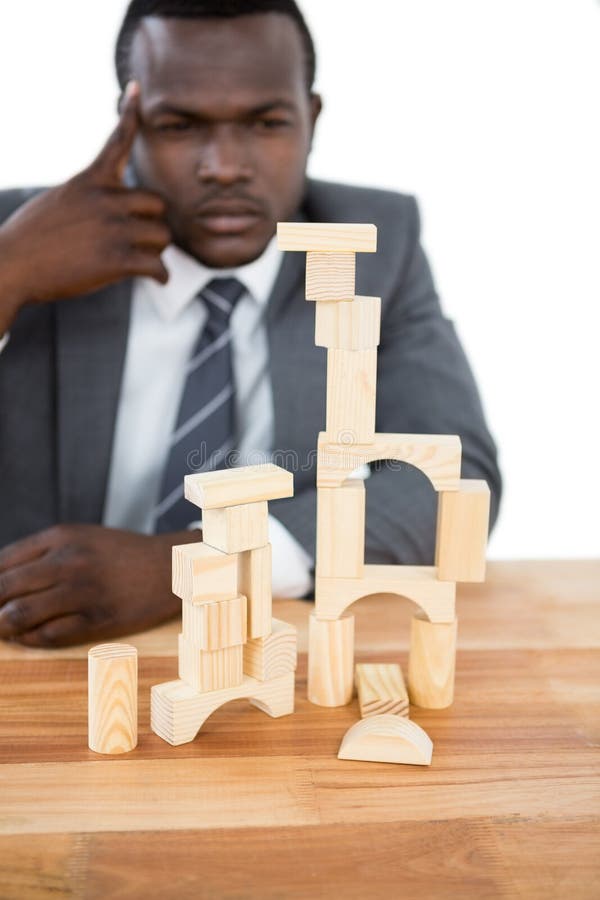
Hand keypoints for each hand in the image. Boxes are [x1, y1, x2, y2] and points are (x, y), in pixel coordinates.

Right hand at [0, 81, 169, 330]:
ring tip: (144, 260)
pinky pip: (157, 266)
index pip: (116, 142)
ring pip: (162, 236)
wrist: (12, 266)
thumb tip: (114, 207)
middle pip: (157, 204)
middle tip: (144, 239)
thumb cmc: (33, 239)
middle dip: (153, 222)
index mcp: (89, 182)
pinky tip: (158, 279)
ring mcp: (113, 229)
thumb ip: (90, 197)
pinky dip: (161, 275)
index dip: (129, 115)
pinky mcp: (117, 260)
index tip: (135, 89)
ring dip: (157, 250)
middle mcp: (105, 199)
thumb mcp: (60, 202)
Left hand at [0, 524, 199, 647]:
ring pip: (20, 614)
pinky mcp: (97, 619)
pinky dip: (30, 639)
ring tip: (3, 629)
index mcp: (61, 537)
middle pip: (5, 589)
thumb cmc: (122, 554)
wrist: (170, 566)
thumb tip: (3, 579)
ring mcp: (83, 591)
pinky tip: (28, 636)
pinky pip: (49, 635)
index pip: (3, 562)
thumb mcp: (82, 538)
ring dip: (3, 626)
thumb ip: (44, 553)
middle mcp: (68, 561)